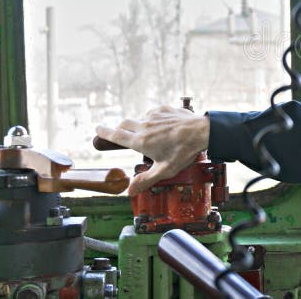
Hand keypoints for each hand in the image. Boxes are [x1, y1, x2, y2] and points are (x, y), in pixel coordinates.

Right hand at [95, 106, 209, 195]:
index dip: (104, 132)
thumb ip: (146, 180)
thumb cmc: (184, 151)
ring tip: (151, 136)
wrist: (203, 131)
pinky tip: (163, 128)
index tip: (97, 129)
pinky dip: (153, 120)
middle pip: (124, 125)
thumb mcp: (165, 170)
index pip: (116, 135)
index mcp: (141, 141)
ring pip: (140, 119)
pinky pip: (153, 114)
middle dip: (119, 129)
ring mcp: (154, 116)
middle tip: (121, 135)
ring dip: (139, 126)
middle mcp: (144, 126)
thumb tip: (129, 191)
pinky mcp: (164, 109)